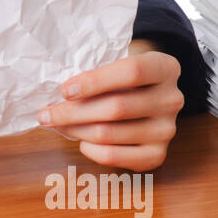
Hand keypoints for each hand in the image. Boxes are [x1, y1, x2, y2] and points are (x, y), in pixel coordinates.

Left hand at [37, 38, 184, 170]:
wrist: (150, 96)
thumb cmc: (125, 77)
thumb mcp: (119, 60)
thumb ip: (98, 69)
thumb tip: (60, 93)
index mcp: (165, 67)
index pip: (132, 71)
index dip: (95, 81)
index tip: (65, 90)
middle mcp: (172, 99)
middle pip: (117, 107)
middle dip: (73, 112)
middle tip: (46, 114)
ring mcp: (167, 129)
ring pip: (111, 133)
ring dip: (76, 130)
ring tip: (57, 125)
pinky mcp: (158, 154)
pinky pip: (117, 156)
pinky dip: (92, 151)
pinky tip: (82, 141)